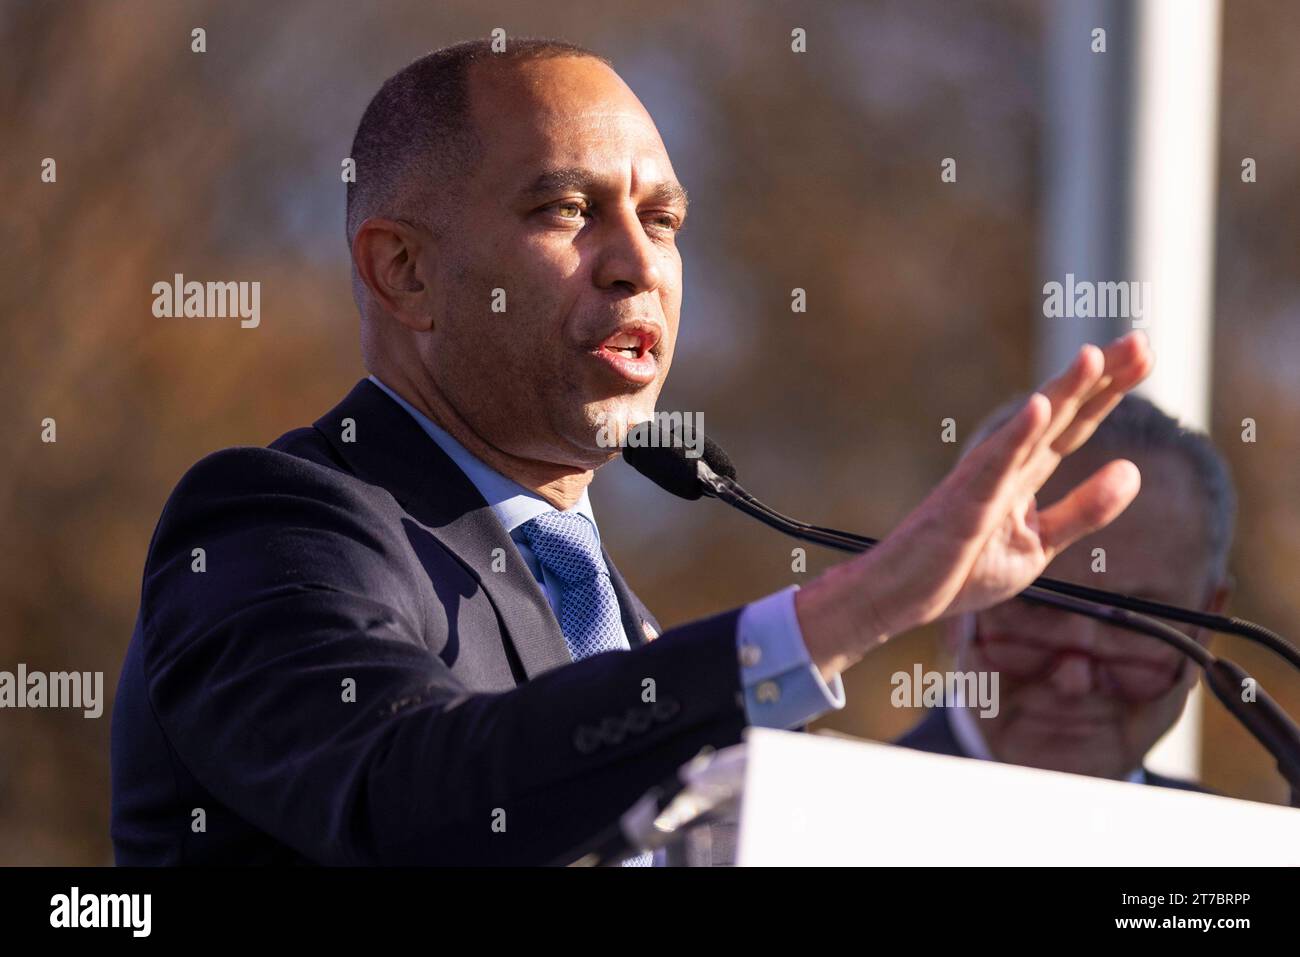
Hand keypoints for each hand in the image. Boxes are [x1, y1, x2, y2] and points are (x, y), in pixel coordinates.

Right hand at [797, 331, 1153, 678]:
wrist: (902, 595)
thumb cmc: (960, 569)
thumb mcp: (1039, 544)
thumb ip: (1084, 510)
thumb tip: (1134, 470)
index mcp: (1026, 472)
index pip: (1075, 423)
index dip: (1109, 389)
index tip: (1144, 354)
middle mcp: (1006, 464)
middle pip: (1060, 413)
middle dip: (1100, 377)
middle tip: (1140, 341)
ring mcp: (982, 479)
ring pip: (1029, 430)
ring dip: (1060, 392)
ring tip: (1093, 357)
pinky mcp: (963, 502)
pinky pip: (993, 466)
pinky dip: (1015, 435)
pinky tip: (1037, 408)